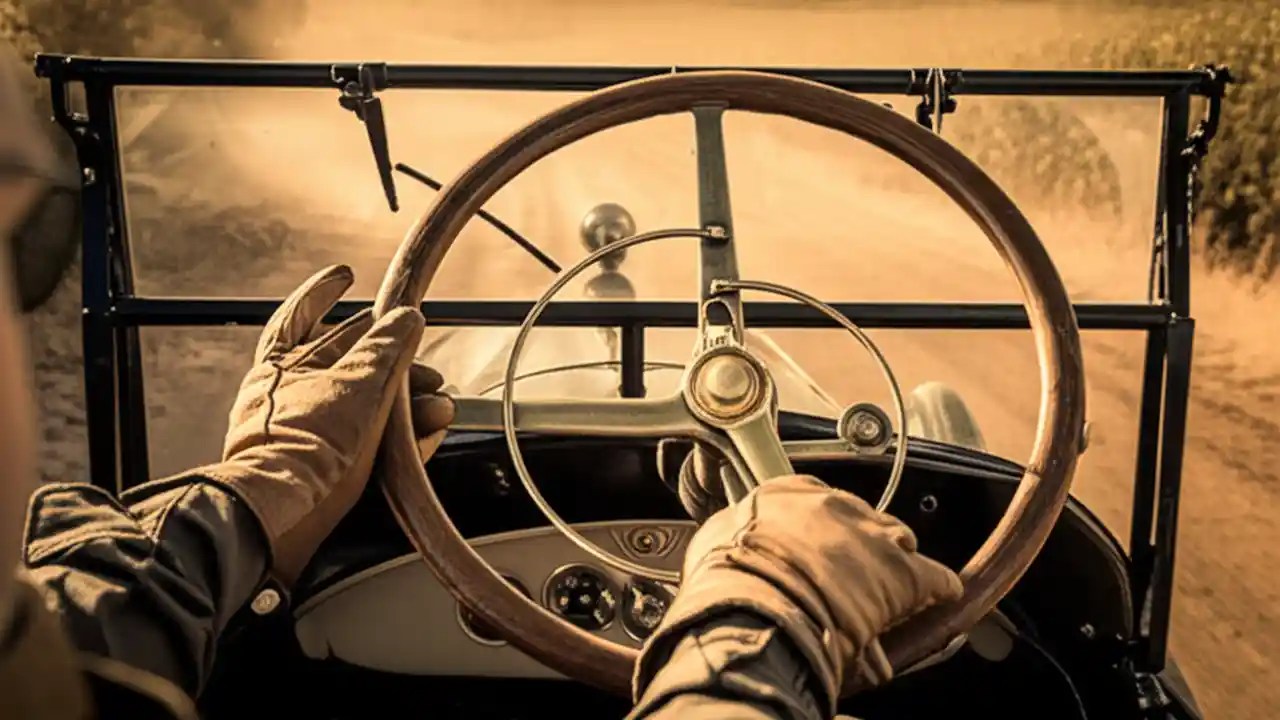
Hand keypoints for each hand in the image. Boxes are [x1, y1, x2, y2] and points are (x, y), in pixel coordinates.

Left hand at [201, 265, 454, 585]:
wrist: (281, 518)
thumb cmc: (306, 449)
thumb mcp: (358, 384)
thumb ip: (387, 348)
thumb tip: (407, 317)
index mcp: (280, 368)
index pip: (299, 315)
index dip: (323, 292)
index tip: (346, 275)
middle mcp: (289, 399)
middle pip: (347, 364)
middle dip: (394, 361)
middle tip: (428, 369)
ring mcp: (306, 436)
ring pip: (365, 407)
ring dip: (408, 402)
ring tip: (439, 405)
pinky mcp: (325, 473)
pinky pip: (370, 447)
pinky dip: (402, 439)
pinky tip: (429, 435)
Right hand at [635, 475, 961, 714]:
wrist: (751, 608)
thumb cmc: (724, 579)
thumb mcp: (715, 543)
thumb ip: (736, 539)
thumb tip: (731, 550)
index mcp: (784, 493)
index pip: (812, 497)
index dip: (816, 526)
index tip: (811, 541)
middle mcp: (832, 504)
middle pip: (859, 517)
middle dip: (857, 541)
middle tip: (845, 572)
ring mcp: (871, 535)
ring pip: (897, 540)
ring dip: (892, 563)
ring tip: (887, 586)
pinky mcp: (905, 573)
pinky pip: (934, 577)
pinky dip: (936, 588)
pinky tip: (938, 595)